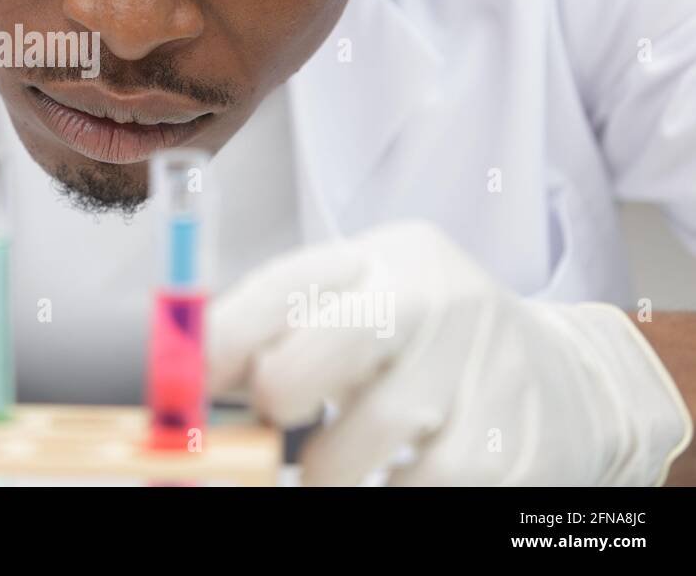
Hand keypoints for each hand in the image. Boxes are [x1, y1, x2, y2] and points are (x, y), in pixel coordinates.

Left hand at [209, 221, 692, 484]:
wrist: (570, 380)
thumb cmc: (433, 343)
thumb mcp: (368, 303)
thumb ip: (288, 324)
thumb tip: (189, 372)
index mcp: (386, 256)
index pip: (281, 287)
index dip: (218, 339)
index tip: (179, 384)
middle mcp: (435, 300)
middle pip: (310, 362)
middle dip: (279, 403)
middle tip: (285, 421)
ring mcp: (480, 372)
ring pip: (354, 447)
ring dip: (330, 468)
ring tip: (347, 454)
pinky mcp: (509, 448)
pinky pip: (413, 492)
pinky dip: (390, 493)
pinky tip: (403, 471)